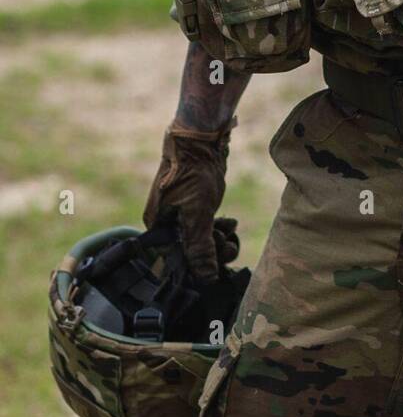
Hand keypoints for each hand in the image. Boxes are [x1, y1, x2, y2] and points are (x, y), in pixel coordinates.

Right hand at [143, 120, 235, 280]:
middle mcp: (165, 223)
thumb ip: (200, 247)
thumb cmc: (193, 173)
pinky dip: (219, 228)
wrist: (201, 138)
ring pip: (201, 239)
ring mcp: (179, 213)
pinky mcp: (193, 206)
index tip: (217, 258)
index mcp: (157, 227)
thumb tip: (206, 278)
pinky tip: (231, 224)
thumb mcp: (197, 213)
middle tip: (228, 242)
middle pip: (190, 250)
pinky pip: (205, 226)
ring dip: (219, 239)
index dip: (198, 263)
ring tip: (231, 230)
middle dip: (213, 249)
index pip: (176, 259)